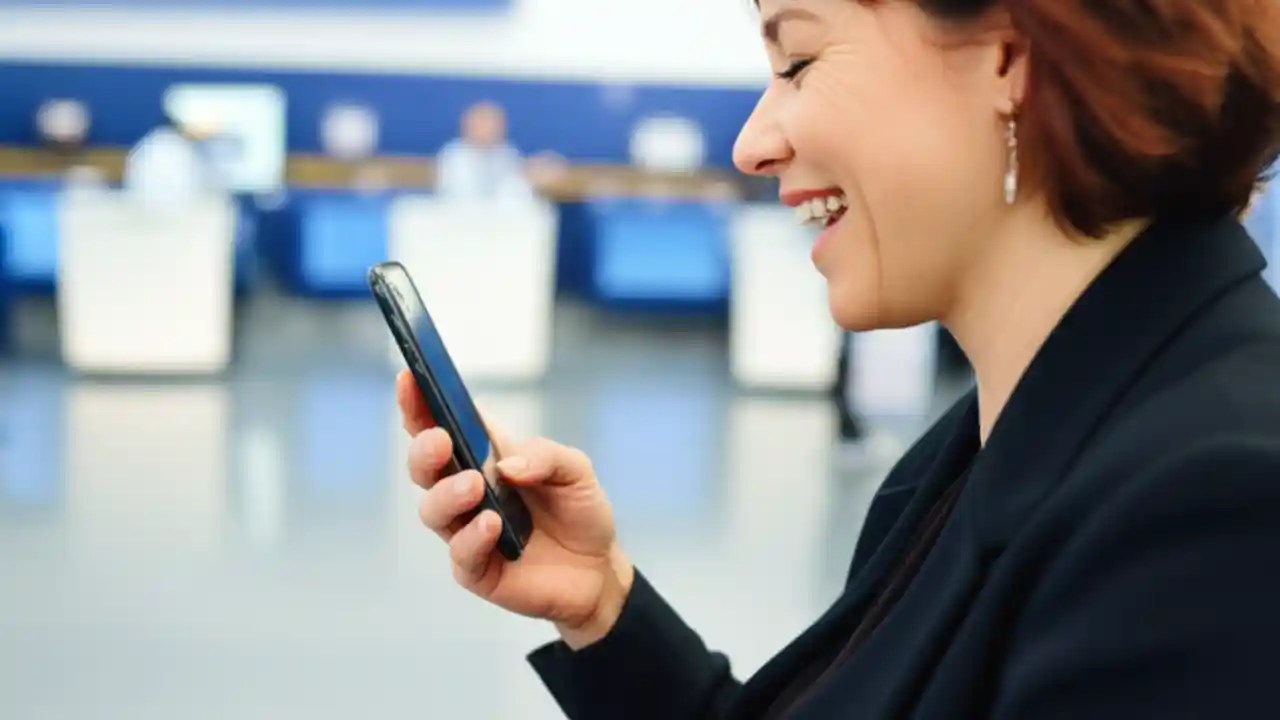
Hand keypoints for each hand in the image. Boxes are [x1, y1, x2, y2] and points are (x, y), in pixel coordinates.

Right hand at [397, 370, 634, 648]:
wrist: (598, 569)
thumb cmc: (580, 509)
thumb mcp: (576, 470)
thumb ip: (545, 456)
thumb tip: (507, 464)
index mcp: (485, 455)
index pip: (440, 424)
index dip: (419, 402)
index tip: (408, 378)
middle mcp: (467, 490)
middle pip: (423, 465)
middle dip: (424, 449)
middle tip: (441, 440)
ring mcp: (466, 529)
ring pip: (432, 509)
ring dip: (448, 493)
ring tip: (475, 485)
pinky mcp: (477, 568)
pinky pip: (461, 553)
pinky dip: (472, 536)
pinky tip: (491, 525)